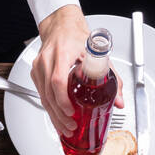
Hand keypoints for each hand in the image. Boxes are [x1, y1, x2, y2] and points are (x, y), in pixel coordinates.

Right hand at [32, 6, 125, 136]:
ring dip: (54, 115)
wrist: (61, 27)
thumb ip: (111, 78)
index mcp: (62, 54)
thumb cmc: (76, 38)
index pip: (58, 81)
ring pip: (43, 97)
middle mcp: (47, 60)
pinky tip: (57, 117)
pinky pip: (41, 94)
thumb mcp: (97, 55)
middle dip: (60, 115)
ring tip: (65, 127)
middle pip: (49, 94)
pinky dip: (50, 108)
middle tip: (70, 126)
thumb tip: (118, 100)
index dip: (63, 100)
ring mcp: (39, 67)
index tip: (71, 111)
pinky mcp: (36, 73)